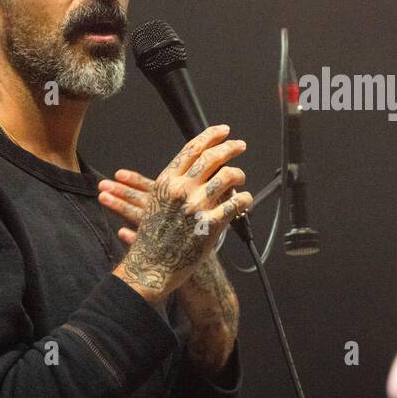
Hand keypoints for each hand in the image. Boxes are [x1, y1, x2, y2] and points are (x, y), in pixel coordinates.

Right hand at [103, 124, 252, 303]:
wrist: (151, 265)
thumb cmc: (153, 235)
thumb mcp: (155, 200)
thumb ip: (175, 183)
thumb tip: (196, 167)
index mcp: (166, 181)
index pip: (192, 148)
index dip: (211, 136)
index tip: (224, 131)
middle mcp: (181, 189)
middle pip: (212, 158)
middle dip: (230, 148)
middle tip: (239, 145)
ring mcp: (196, 206)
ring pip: (227, 177)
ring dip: (238, 174)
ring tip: (240, 178)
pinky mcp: (210, 225)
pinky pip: (235, 204)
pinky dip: (244, 199)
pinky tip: (245, 199)